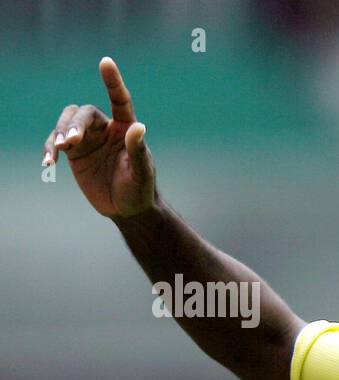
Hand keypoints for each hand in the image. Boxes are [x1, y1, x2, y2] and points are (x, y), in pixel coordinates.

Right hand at [42, 57, 155, 218]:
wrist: (127, 209)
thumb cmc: (140, 189)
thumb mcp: (141, 172)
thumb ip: (138, 150)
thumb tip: (139, 126)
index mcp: (124, 128)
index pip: (119, 100)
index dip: (112, 81)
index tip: (106, 62)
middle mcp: (105, 129)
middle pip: (83, 113)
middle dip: (74, 124)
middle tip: (71, 142)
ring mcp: (87, 140)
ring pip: (66, 123)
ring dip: (60, 132)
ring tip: (60, 149)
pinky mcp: (74, 153)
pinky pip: (55, 143)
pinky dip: (50, 149)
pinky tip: (48, 163)